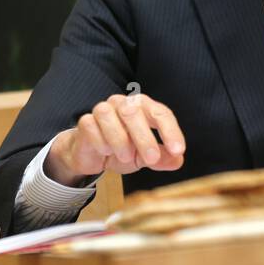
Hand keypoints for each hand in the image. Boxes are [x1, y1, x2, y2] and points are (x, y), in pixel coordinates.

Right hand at [45, 93, 185, 186]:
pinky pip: (91, 126)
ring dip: (120, 140)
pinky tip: (105, 151)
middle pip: (134, 112)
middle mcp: (123, 104)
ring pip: (109, 116)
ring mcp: (103, 110)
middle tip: (152, 159)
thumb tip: (177, 161)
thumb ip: (162, 158)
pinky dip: (101, 141)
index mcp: (143, 108)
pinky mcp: (85, 121)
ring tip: (126, 157)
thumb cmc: (123, 150)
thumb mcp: (145, 158)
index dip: (170, 131)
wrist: (94, 157)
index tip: (178, 150)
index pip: (160, 112)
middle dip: (145, 138)